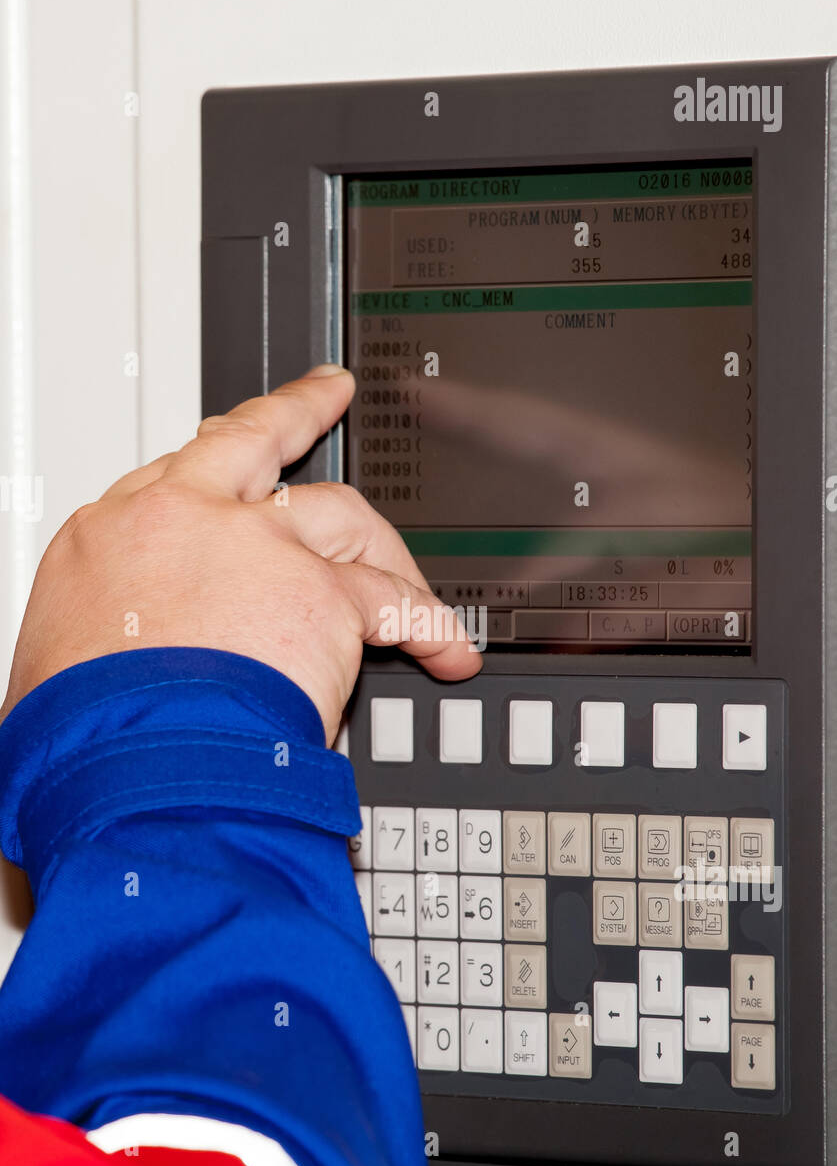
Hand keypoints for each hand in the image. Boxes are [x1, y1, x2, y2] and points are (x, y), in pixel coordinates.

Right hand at [1, 366, 481, 740]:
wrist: (127, 769)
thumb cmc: (83, 737)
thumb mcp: (62, 664)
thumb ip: (110, 634)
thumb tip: (123, 666)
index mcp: (112, 537)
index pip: (173, 480)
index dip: (214, 463)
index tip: (231, 450)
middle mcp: (185, 520)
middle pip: (255, 444)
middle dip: (297, 412)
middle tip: (325, 396)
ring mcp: (259, 547)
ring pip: (339, 515)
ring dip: (380, 549)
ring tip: (409, 578)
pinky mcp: (323, 594)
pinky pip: (395, 601)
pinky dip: (428, 625)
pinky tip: (445, 647)